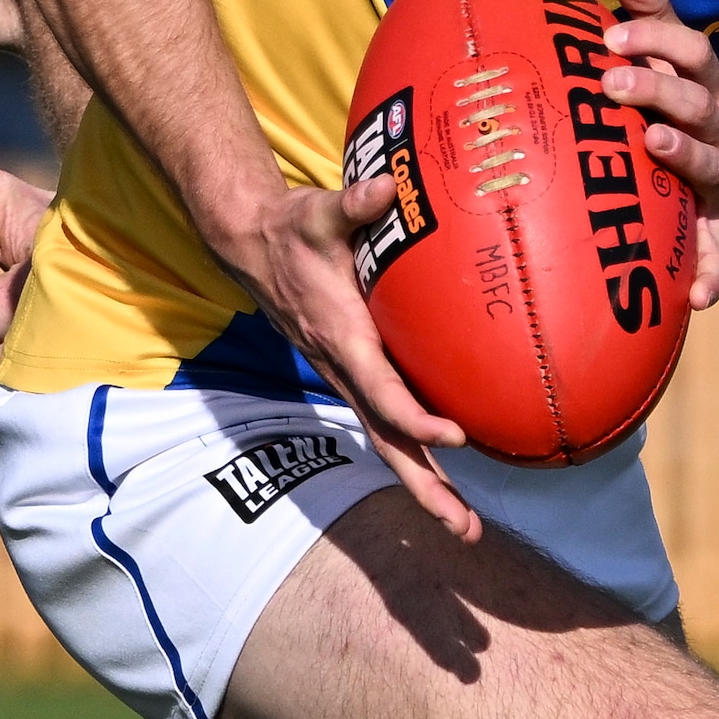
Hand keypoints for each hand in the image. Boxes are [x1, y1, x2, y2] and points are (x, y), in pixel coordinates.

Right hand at [198, 164, 474, 538]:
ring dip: (426, 487)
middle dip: (426, 488)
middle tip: (464, 531)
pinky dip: (417, 457)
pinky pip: (389, 426)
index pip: (382, 391)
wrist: (254, 246)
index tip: (457, 436)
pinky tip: (449, 476)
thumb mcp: (318, 210)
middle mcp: (345, 371)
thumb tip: (385, 187)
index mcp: (343, 339)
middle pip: (388, 443)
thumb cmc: (293, 229)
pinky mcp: (356, 377)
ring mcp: (349, 380)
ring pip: (389, 444)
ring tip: (465, 528)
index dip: (416, 418)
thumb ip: (353, 202)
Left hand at [597, 0, 718, 309]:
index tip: (610, 32)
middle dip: (655, 87)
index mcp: (706, 88)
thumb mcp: (679, 68)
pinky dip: (710, 277)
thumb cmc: (691, 119)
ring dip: (683, 154)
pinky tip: (696, 299)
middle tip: (609, 79)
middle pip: (695, 100)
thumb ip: (653, 18)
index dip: (655, 36)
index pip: (690, 50)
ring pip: (708, 165)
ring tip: (654, 143)